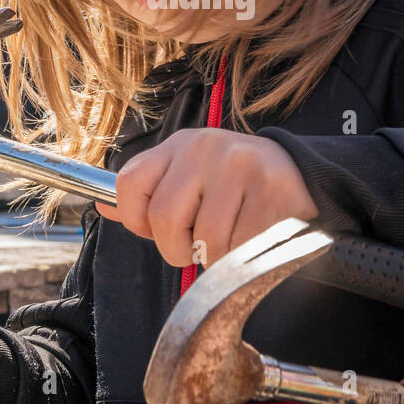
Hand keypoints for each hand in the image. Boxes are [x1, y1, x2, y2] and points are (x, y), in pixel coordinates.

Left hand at [97, 128, 317, 267]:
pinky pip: (240, 247)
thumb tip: (101, 205)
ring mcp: (240, 166)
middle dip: (177, 249)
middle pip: (164, 218)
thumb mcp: (190, 179)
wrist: (302, 176)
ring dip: (216, 257)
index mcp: (179, 145)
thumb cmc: (236, 187)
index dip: (137, 220)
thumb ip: (149, 195)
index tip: (158, 231)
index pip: (129, 183)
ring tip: (233, 239)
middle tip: (196, 248)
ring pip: (206, 239)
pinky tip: (254, 239)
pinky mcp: (272, 190)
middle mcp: (206, 148)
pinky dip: (244, 258)